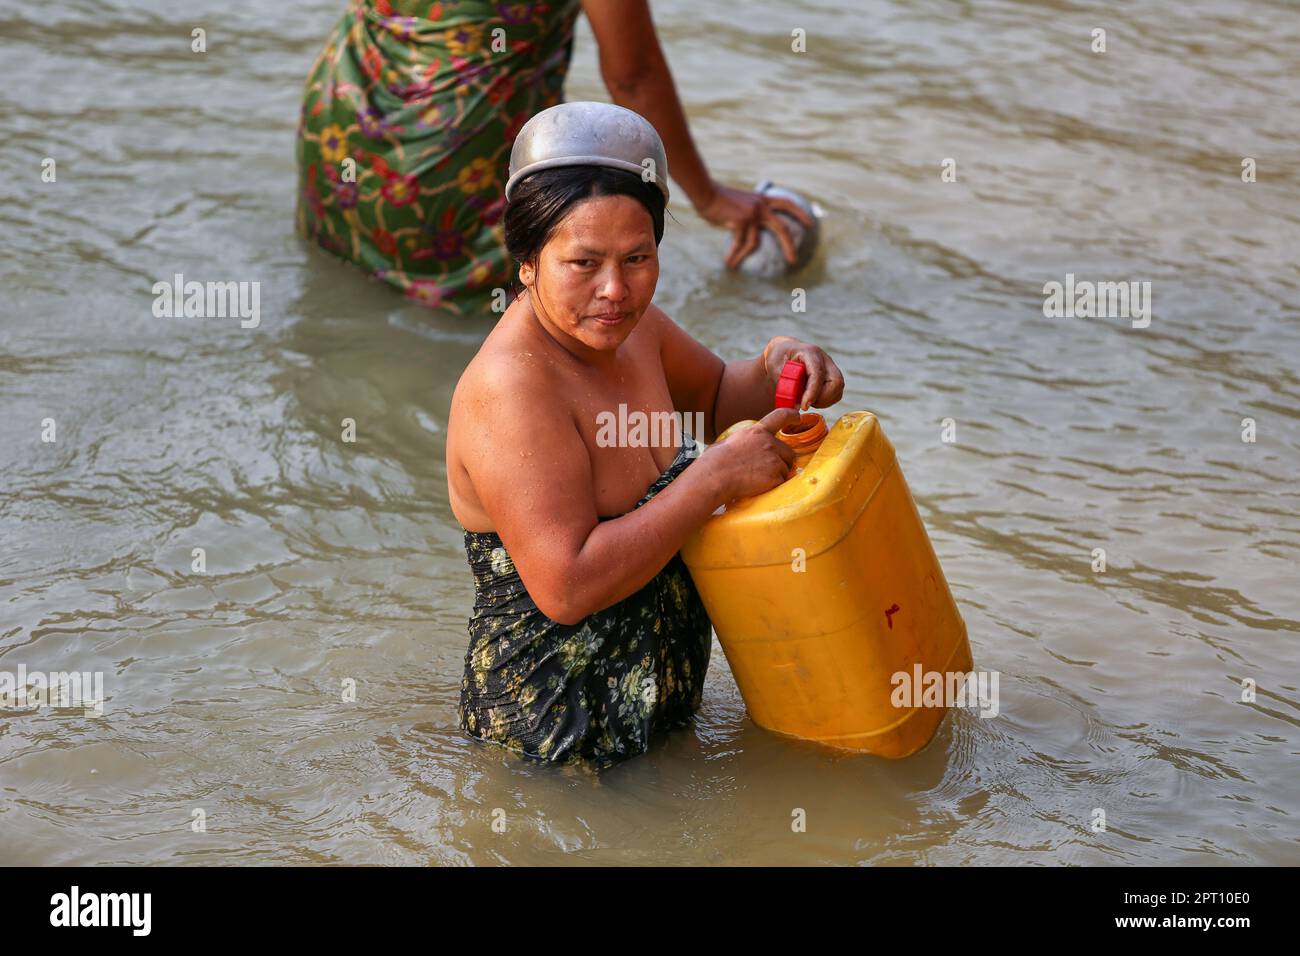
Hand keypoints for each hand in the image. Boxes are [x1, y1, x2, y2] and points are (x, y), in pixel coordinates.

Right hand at [694, 181, 815, 269]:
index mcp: (762, 199)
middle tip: (794, 260)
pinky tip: (729, 262)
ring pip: (755, 242)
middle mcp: (760, 206)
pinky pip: (739, 243)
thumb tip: (750, 229)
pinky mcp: (741, 222)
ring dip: (744, 255)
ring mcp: (752, 214)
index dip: (799, 213)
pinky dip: (734, 254)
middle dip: (789, 245)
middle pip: (781, 228)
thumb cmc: (719, 198)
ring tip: (734, 265)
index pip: (786, 203)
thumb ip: (750, 211)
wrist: (706, 192)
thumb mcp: (740, 202)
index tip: (810, 224)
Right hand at [698, 407, 800, 503]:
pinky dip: (773, 487)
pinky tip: (757, 487)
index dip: (791, 416)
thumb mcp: (728, 442)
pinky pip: (781, 483)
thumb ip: (743, 443)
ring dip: (776, 476)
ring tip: (756, 479)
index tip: (797, 417)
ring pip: (785, 469)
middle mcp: (769, 443)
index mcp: (756, 432)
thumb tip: (741, 448)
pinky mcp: (775, 476)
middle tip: (767, 471)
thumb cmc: (714, 462)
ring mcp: (774, 460)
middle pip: (788, 452)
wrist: (715, 477)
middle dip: (783, 461)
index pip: (779, 417)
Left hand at [761, 337, 845, 410]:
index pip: (818, 373)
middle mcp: (825, 359)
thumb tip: (796, 405)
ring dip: (823, 401)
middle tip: (804, 403)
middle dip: (822, 398)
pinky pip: (836, 394)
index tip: (804, 406)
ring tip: (806, 400)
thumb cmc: (778, 358)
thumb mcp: (773, 366)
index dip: (813, 391)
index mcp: (810, 353)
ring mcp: (831, 368)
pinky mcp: (833, 377)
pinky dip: (825, 402)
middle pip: (836, 382)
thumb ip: (784, 384)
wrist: (785, 352)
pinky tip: (811, 399)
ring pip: (838, 390)